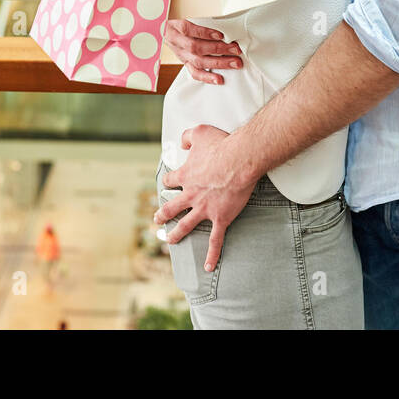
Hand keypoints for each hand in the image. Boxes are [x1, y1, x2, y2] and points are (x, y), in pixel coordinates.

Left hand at [155, 125, 256, 270]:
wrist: (240, 160)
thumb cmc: (223, 145)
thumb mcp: (200, 132)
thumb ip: (188, 136)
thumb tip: (182, 142)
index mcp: (186, 175)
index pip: (170, 181)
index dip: (168, 182)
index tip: (168, 183)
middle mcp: (191, 194)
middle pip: (171, 207)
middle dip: (162, 214)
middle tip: (157, 219)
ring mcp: (204, 209)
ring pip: (185, 225)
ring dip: (176, 234)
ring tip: (170, 240)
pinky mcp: (220, 218)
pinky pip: (215, 241)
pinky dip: (212, 255)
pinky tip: (207, 266)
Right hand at [164, 19, 242, 85]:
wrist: (160, 33)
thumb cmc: (178, 24)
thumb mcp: (183, 17)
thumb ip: (198, 21)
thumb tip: (221, 25)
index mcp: (175, 28)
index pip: (189, 30)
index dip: (204, 33)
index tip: (220, 34)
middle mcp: (177, 43)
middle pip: (197, 48)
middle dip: (219, 49)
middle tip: (235, 49)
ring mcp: (181, 55)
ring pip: (199, 61)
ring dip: (219, 63)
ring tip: (235, 63)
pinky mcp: (185, 63)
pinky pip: (195, 73)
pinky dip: (208, 77)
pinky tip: (220, 79)